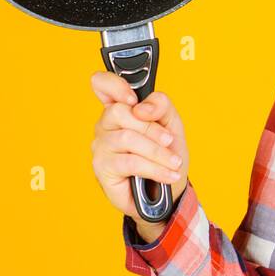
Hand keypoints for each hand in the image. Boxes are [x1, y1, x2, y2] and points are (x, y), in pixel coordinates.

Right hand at [89, 71, 189, 222]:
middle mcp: (106, 125)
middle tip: (169, 141)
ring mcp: (101, 146)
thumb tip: (142, 107)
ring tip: (173, 163)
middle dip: (151, 128)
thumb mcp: (172, 125)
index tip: (133, 99)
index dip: (113, 86)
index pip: (102, 85)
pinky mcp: (102, 168)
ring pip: (128, 138)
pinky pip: (130, 162)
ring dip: (158, 152)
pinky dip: (155, 168)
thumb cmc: (166, 154)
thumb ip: (161, 106)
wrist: (168, 190)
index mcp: (121, 109)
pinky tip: (168, 174)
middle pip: (120, 112)